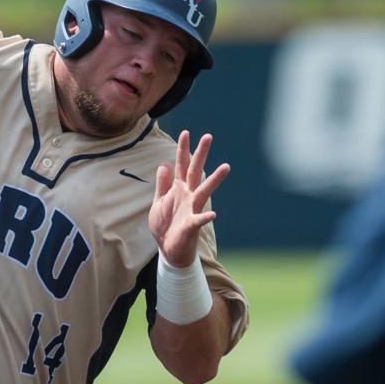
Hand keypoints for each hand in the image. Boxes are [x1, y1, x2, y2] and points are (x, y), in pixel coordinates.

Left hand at [148, 130, 229, 267]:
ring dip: (214, 179)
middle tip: (208, 136)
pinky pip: (199, 220)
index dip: (183, 150)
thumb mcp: (158, 201)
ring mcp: (192, 209)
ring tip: (225, 167)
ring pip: (204, 191)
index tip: (186, 132)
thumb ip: (162, 184)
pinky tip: (213, 214)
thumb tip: (164, 164)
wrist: (169, 250)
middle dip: (200, 154)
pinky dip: (205, 217)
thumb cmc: (165, 226)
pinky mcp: (192, 225)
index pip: (181, 165)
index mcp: (179, 189)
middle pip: (195, 171)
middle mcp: (188, 196)